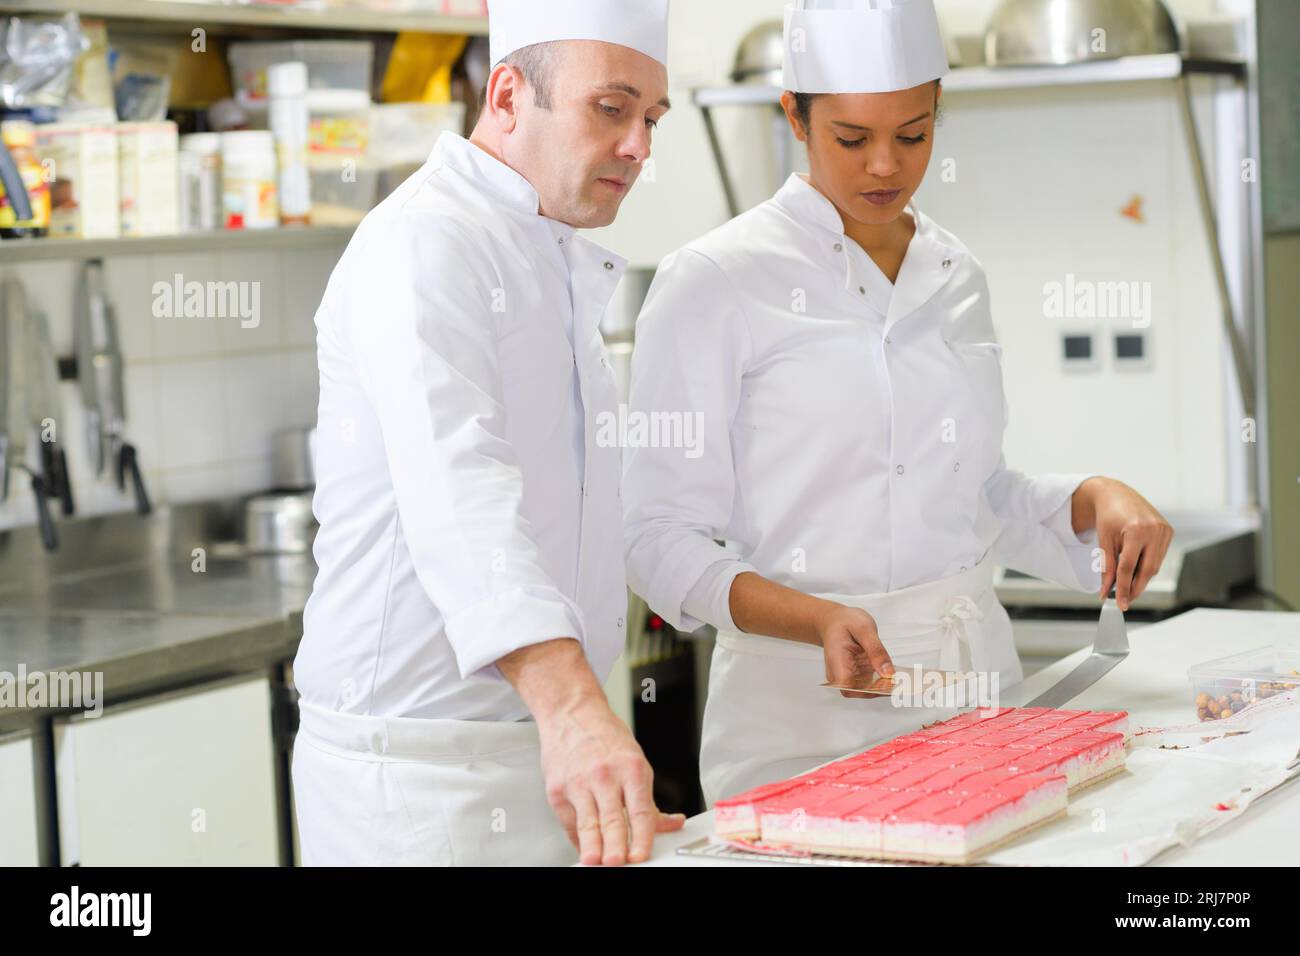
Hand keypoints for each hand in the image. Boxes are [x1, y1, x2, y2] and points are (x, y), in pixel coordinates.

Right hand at [537, 697, 684, 865]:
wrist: (572, 713)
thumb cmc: (605, 736)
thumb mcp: (635, 762)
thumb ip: (648, 800)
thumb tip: (671, 823)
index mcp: (631, 769)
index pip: (640, 811)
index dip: (642, 837)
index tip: (641, 855)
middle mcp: (605, 776)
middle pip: (613, 819)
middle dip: (615, 846)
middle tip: (617, 862)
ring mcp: (578, 783)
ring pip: (588, 823)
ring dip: (592, 847)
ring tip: (595, 861)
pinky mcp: (557, 790)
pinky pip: (570, 822)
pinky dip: (579, 839)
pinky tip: (585, 847)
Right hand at [812, 603, 894, 698]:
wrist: (835, 620)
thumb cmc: (845, 622)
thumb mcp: (864, 629)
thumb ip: (876, 651)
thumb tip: (889, 673)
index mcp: (836, 661)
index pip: (849, 687)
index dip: (870, 690)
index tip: (890, 684)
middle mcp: (838, 673)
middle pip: (858, 692)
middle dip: (880, 689)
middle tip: (902, 681)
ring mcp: (846, 676)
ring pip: (865, 690)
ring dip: (883, 686)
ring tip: (903, 679)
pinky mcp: (855, 675)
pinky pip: (868, 682)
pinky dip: (881, 680)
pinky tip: (895, 674)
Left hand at [1076, 477, 1173, 610]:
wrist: (1116, 495)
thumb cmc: (1107, 516)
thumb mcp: (1103, 541)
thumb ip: (1106, 567)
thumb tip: (1106, 591)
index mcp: (1135, 530)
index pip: (1128, 567)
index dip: (1123, 588)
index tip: (1119, 603)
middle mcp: (1154, 529)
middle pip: (1146, 570)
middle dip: (1135, 588)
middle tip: (1125, 600)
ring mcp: (1164, 530)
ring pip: (1154, 565)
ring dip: (1141, 577)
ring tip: (1127, 584)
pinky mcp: (1169, 531)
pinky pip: (1159, 556)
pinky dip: (1148, 565)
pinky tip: (1137, 568)